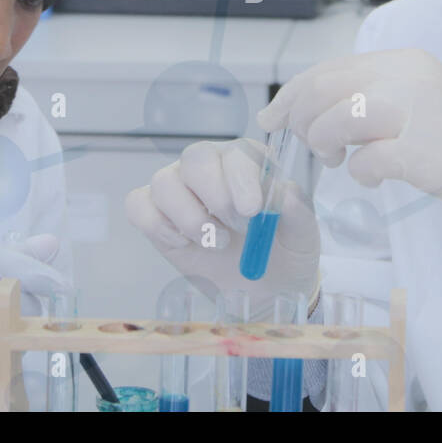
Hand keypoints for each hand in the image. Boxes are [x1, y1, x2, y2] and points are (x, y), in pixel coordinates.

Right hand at [125, 139, 319, 318]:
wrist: (265, 290)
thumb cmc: (284, 252)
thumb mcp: (303, 234)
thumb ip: (296, 210)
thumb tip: (283, 193)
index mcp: (250, 162)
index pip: (235, 152)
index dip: (240, 178)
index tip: (252, 211)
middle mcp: (212, 168)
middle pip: (195, 158)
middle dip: (213, 195)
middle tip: (233, 228)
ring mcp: (181, 189)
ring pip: (164, 182)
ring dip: (189, 217)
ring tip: (215, 242)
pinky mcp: (158, 215)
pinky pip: (138, 205)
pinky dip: (159, 226)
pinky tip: (185, 244)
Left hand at [257, 48, 441, 219]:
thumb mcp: (427, 97)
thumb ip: (380, 93)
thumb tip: (324, 108)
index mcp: (404, 63)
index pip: (327, 70)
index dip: (292, 95)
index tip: (273, 116)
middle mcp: (406, 78)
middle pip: (322, 91)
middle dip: (299, 121)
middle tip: (305, 145)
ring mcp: (415, 113)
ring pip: (334, 121)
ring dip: (324, 146)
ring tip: (339, 161)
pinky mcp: (422, 153)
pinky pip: (365, 162)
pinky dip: (360, 174)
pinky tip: (374, 178)